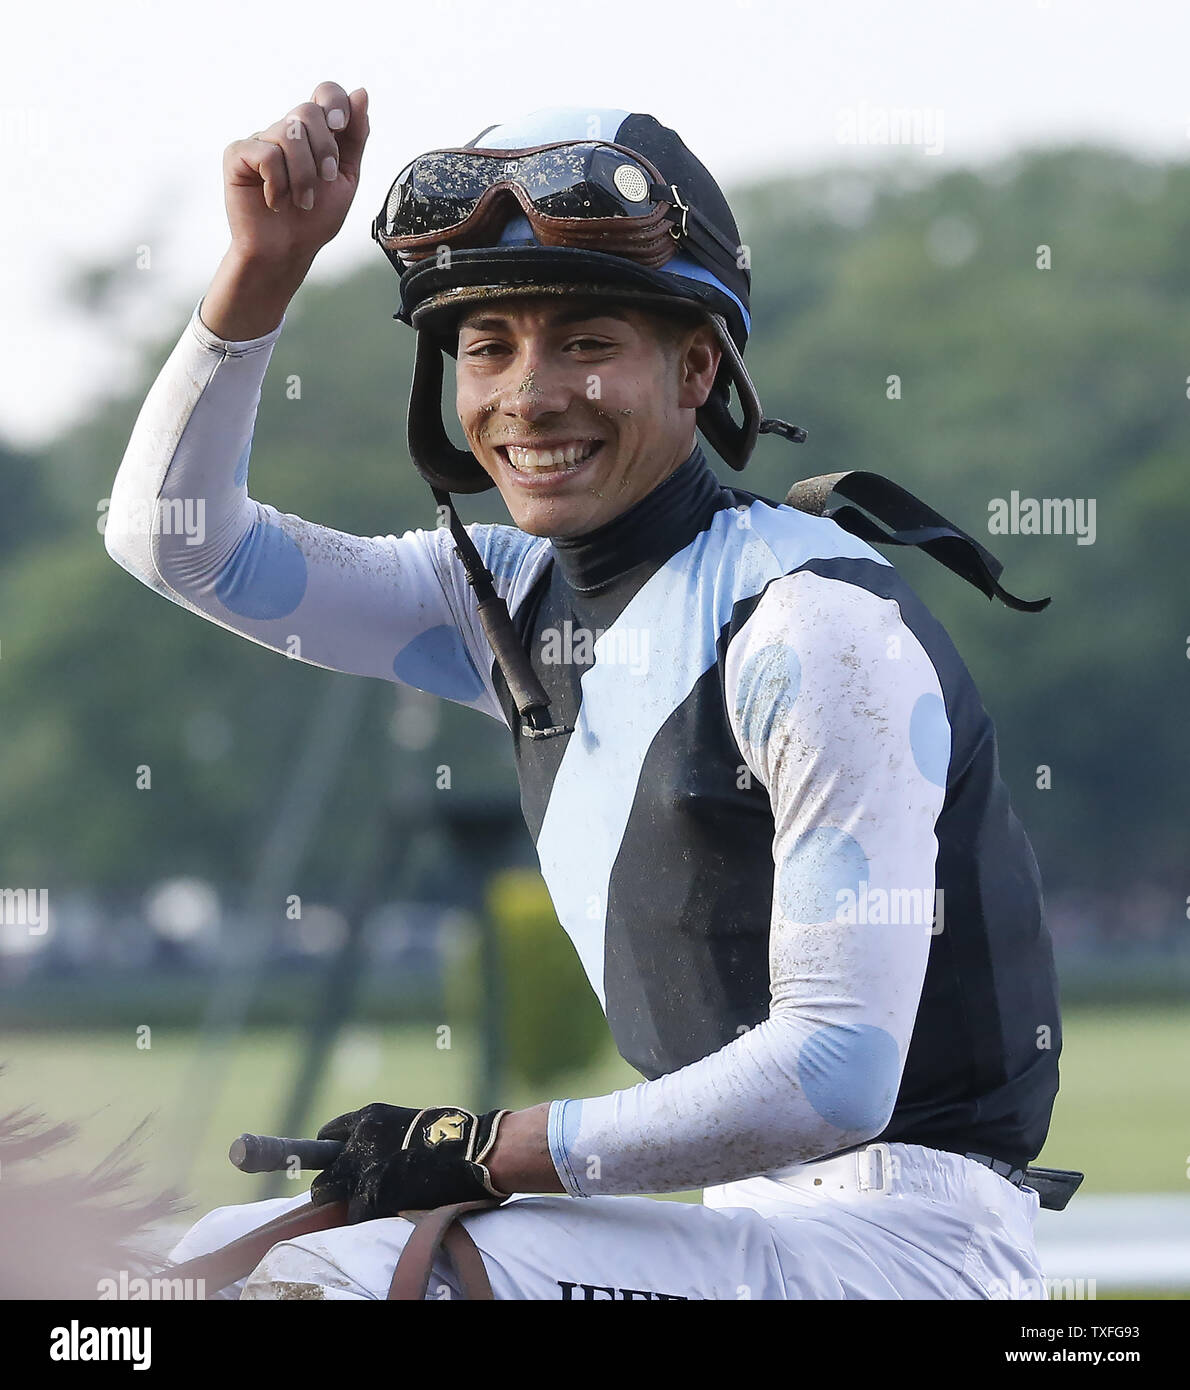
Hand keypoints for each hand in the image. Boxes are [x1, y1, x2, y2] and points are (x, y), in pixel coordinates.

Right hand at [221, 82, 369, 266]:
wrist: (287, 251)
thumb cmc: (315, 219)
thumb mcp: (346, 179)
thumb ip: (355, 139)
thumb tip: (361, 93)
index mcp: (314, 134)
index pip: (325, 93)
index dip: (334, 102)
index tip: (341, 126)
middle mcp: (286, 131)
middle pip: (308, 112)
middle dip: (324, 151)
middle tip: (326, 180)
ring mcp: (261, 140)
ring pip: (289, 134)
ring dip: (303, 177)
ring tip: (301, 201)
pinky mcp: (238, 154)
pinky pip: (266, 154)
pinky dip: (278, 184)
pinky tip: (274, 201)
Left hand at [308, 1103, 510, 1223]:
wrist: (476, 1150)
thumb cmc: (455, 1135)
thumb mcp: (411, 1123)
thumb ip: (383, 1138)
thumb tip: (369, 1159)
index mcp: (370, 1118)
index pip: (330, 1135)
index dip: (334, 1153)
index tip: (340, 1163)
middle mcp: (359, 1143)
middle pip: (324, 1174)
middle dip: (336, 1186)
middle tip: (354, 1194)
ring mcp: (363, 1173)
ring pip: (334, 1200)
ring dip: (351, 1205)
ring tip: (374, 1209)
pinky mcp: (372, 1198)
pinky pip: (357, 1218)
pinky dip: (370, 1219)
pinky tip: (388, 1216)